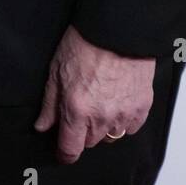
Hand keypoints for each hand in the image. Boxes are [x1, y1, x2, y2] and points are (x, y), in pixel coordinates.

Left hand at [34, 24, 154, 163]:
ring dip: (103, 127)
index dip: (64, 154)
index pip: (71, 149)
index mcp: (77, 110)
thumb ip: (50, 105)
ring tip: (99, 102)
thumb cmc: (84, 45)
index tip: (63, 152)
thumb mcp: (56, 72)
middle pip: (90, 143)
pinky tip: (116, 102)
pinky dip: (122, 120)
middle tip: (80, 109)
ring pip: (111, 137)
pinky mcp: (142, 108)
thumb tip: (43, 126)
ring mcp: (124, 114)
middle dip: (82, 132)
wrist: (117, 31)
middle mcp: (102, 118)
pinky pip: (130, 127)